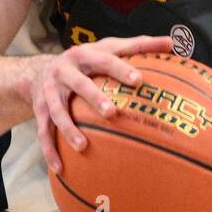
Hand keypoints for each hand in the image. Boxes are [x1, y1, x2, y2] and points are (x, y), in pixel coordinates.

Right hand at [31, 34, 172, 173]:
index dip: (121, 69)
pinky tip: (60, 169)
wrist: (38, 71)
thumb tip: (173, 43)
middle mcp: (65, 71)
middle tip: (112, 113)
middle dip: (94, 98)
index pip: (105, 60)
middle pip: (79, 84)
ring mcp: (50, 92)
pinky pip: (43, 132)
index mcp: (85, 55)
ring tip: (83, 146)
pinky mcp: (40, 110)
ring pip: (57, 111)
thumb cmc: (86, 61)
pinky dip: (50, 151)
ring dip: (68, 129)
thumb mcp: (108, 48)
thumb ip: (139, 46)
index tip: (138, 80)